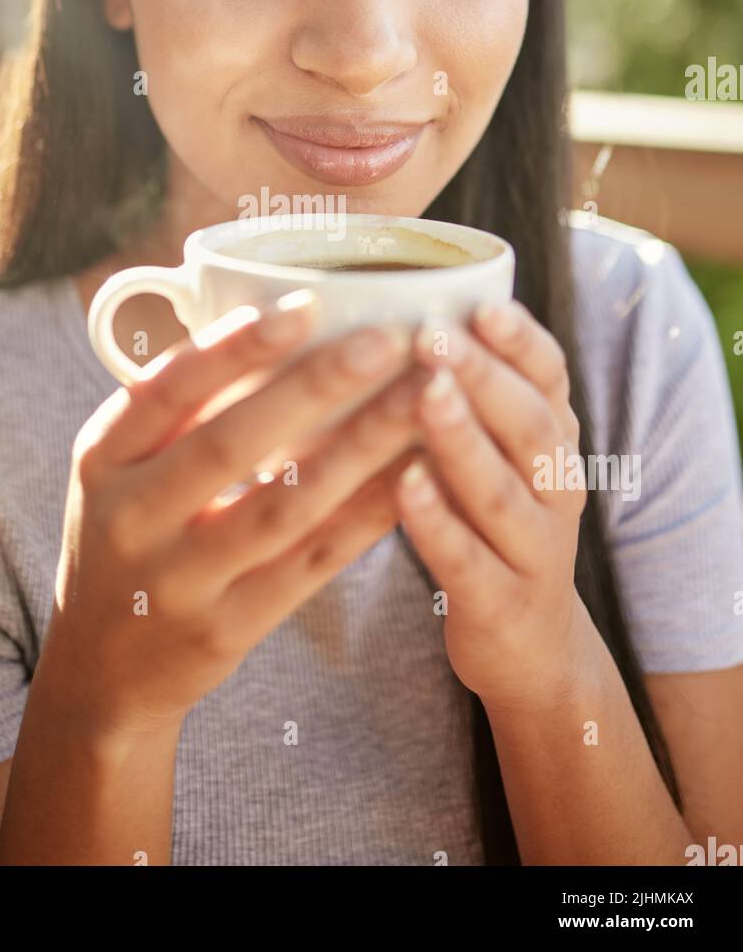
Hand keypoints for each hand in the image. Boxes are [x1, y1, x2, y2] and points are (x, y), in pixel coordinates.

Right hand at [45, 292, 428, 741]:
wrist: (102, 668)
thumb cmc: (129, 532)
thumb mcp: (119, 466)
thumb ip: (177, 402)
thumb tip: (276, 309)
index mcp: (103, 457)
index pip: (167, 388)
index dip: (234, 347)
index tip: (306, 304)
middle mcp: (131, 518)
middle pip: (230, 446)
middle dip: (314, 388)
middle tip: (388, 341)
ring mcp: (178, 581)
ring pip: (283, 507)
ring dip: (360, 448)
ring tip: (422, 399)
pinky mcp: (227, 630)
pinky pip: (311, 564)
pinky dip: (366, 516)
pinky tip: (415, 475)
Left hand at [395, 298, 590, 714]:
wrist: (531, 647)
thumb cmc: (490, 523)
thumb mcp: (497, 455)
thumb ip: (468, 395)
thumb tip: (395, 305)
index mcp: (553, 440)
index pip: (550, 377)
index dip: (521, 341)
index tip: (483, 304)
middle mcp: (556, 488)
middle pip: (528, 424)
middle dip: (483, 376)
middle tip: (434, 335)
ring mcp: (535, 549)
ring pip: (502, 490)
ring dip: (463, 440)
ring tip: (427, 395)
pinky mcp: (500, 604)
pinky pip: (468, 559)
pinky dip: (438, 522)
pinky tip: (405, 487)